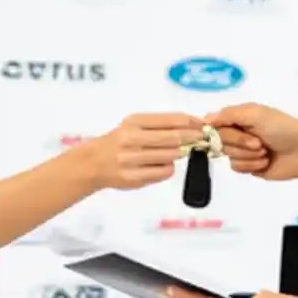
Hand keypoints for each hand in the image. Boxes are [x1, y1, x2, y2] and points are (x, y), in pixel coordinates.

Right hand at [78, 113, 207, 190]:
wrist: (93, 162)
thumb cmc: (120, 141)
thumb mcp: (135, 124)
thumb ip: (161, 124)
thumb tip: (193, 125)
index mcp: (134, 122)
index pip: (172, 120)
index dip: (193, 123)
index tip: (204, 125)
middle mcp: (131, 139)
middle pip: (174, 138)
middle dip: (193, 138)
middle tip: (204, 139)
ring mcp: (131, 159)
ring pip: (170, 156)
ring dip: (181, 153)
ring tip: (181, 151)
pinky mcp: (133, 178)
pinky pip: (163, 172)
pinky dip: (169, 168)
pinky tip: (162, 164)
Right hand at [205, 103, 297, 180]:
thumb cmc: (282, 128)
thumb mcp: (256, 113)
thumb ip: (229, 114)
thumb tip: (204, 119)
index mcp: (240, 117)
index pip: (214, 123)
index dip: (214, 130)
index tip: (218, 134)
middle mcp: (239, 132)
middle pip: (219, 140)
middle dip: (239, 142)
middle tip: (259, 142)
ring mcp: (244, 150)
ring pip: (228, 155)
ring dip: (247, 155)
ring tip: (265, 151)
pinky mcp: (249, 166)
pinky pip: (237, 167)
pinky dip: (251, 165)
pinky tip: (265, 162)